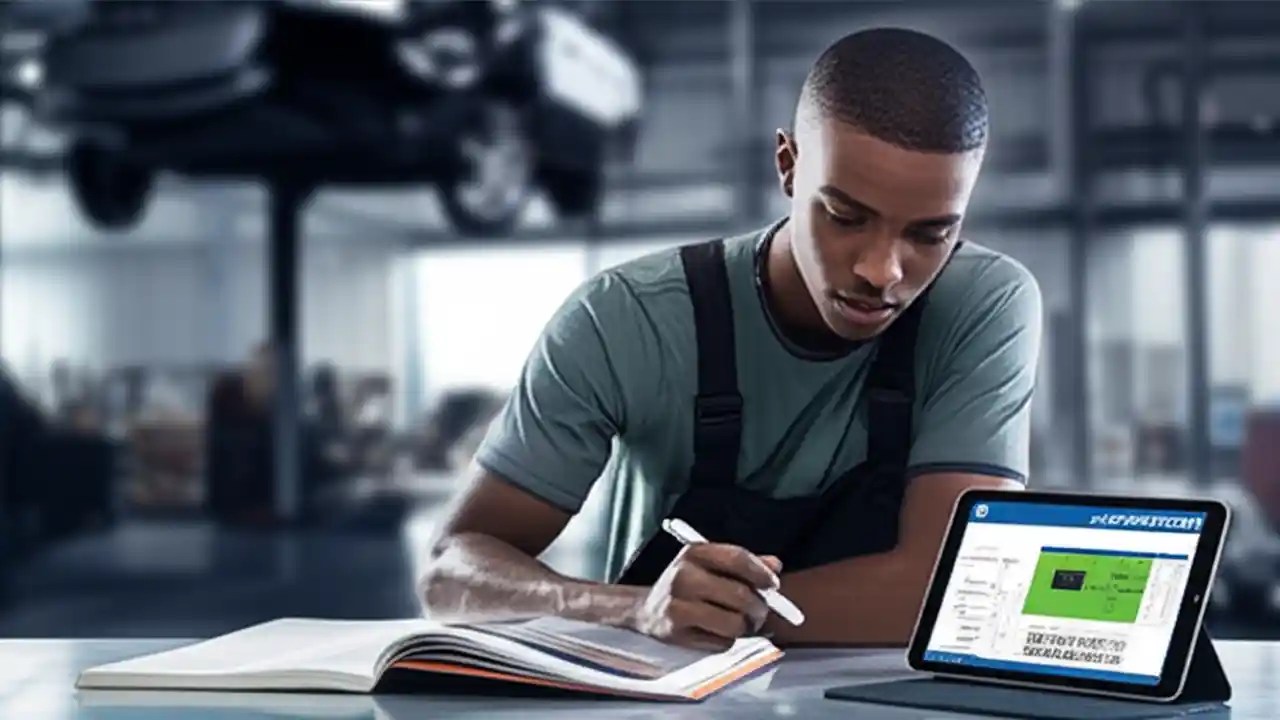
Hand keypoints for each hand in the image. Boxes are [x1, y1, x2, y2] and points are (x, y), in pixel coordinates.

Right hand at [630, 543, 783, 649]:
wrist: (645, 610)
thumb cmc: (686, 586)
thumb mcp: (709, 566)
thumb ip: (743, 564)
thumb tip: (775, 566)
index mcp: (694, 553)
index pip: (737, 558)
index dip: (761, 573)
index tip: (773, 585)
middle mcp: (684, 576)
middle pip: (740, 594)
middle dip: (760, 607)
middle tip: (762, 612)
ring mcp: (678, 605)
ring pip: (735, 623)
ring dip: (745, 627)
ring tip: (740, 623)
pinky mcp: (676, 633)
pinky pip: (721, 642)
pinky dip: (727, 640)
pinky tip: (716, 632)